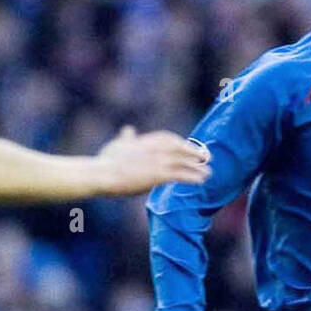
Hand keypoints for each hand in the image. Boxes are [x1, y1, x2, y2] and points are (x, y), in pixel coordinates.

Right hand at [94, 126, 210, 195]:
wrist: (102, 173)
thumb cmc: (106, 161)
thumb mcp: (117, 144)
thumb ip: (126, 138)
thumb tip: (128, 130)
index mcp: (146, 140)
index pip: (169, 138)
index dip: (181, 143)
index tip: (190, 148)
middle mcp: (155, 148)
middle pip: (181, 148)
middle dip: (195, 153)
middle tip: (207, 158)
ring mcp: (158, 161)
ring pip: (184, 162)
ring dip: (198, 167)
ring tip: (209, 173)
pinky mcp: (158, 175)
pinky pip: (181, 175)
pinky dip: (193, 177)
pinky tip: (201, 181)